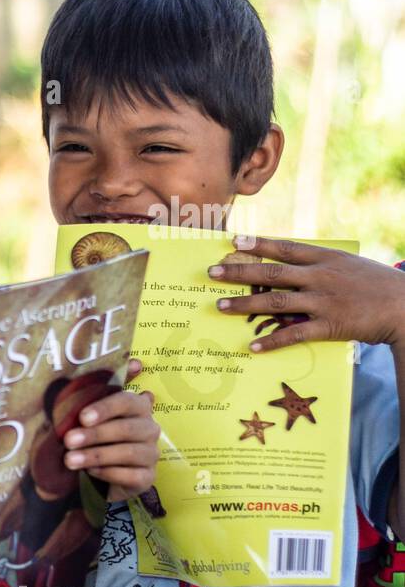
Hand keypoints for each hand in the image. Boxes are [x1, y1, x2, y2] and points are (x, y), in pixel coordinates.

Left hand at [61, 387, 159, 501]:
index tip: (82, 418)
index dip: (105, 408)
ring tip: (70, 460)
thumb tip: (64, 417)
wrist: (110, 473)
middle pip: (126, 428)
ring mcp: (151, 453)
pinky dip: (108, 473)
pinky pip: (131, 475)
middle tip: (69, 440)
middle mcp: (149, 429)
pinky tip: (89, 471)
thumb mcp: (90, 425)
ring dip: (96, 455)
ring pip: (128, 452)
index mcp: (138, 407)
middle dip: (95, 434)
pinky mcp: (148, 477)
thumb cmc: (98, 440)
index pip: (127, 401)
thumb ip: (85, 418)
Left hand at [209, 235, 404, 351]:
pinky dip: (271, 341)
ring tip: (219, 305)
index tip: (232, 240)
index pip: (285, 247)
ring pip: (276, 301)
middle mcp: (320, 276)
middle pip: (272, 272)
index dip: (258, 243)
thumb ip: (319, 264)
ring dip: (244, 303)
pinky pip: (294, 334)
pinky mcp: (329, 325)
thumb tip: (288, 265)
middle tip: (211, 272)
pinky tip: (251, 346)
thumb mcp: (348, 265)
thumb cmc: (375, 285)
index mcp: (325, 258)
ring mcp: (324, 301)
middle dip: (239, 271)